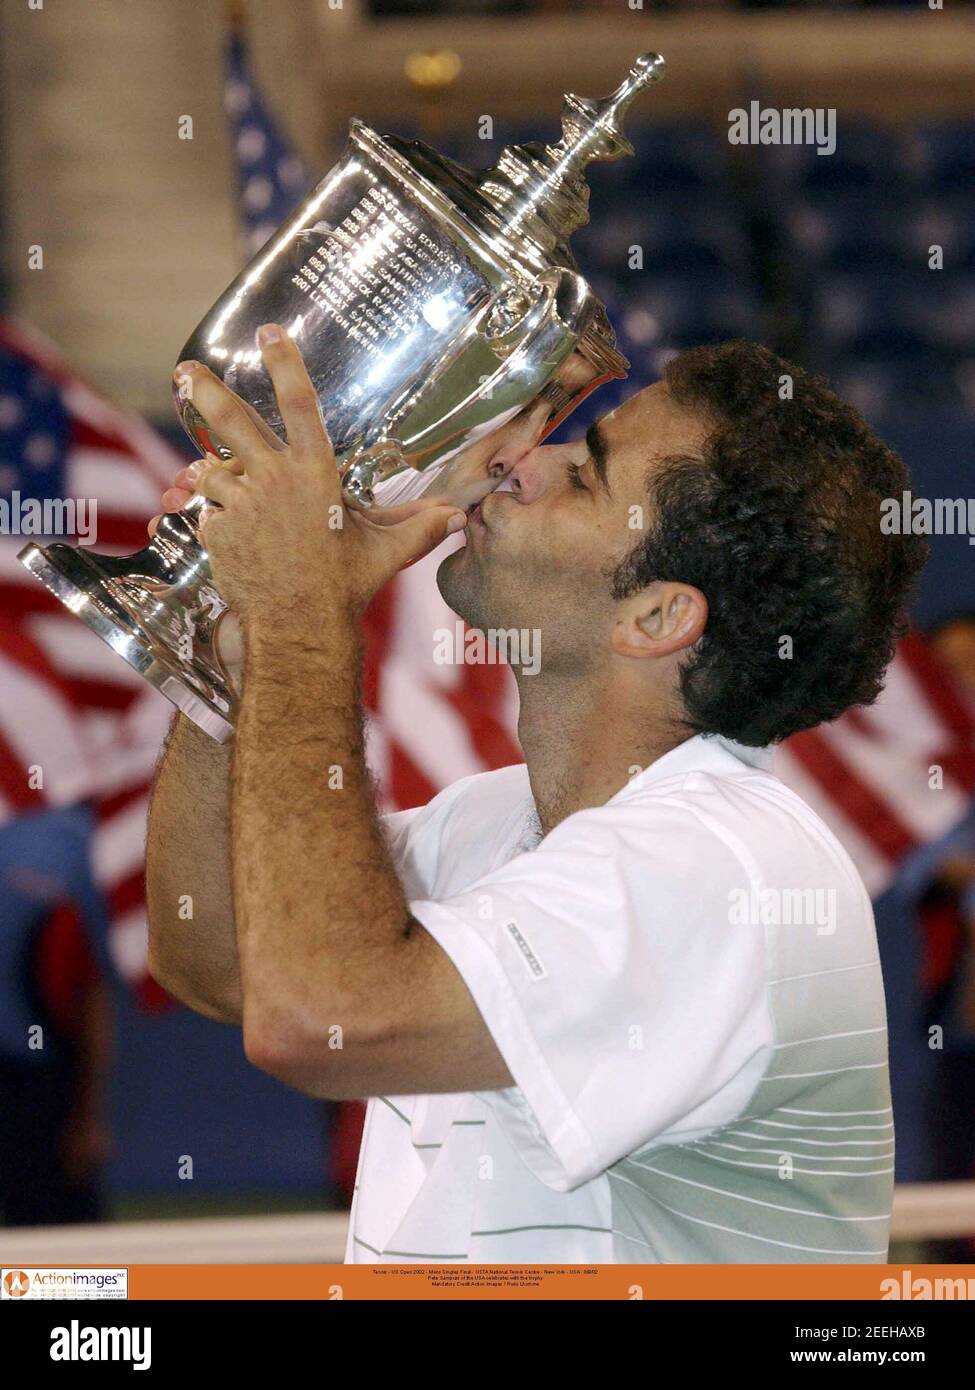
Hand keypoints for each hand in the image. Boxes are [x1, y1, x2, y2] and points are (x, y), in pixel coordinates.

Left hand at [172, 325, 466, 631]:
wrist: (300, 626)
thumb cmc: (345, 587)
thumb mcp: (386, 553)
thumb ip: (419, 528)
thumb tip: (455, 518)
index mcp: (316, 474)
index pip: (301, 405)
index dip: (285, 364)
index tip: (269, 333)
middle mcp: (275, 479)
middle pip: (231, 420)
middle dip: (205, 391)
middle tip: (185, 371)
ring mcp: (241, 503)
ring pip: (214, 473)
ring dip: (216, 477)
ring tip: (223, 486)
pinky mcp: (218, 530)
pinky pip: (210, 513)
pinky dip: (218, 519)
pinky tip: (233, 535)